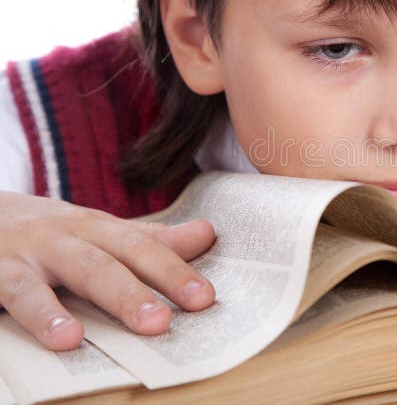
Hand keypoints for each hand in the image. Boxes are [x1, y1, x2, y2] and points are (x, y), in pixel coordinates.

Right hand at [0, 191, 215, 350]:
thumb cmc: (46, 232)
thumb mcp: (96, 231)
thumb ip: (149, 239)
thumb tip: (207, 233)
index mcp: (95, 227)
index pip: (142, 246)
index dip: (174, 270)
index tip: (206, 297)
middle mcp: (64, 235)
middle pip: (110, 259)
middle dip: (143, 286)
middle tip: (174, 315)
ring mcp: (27, 254)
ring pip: (64, 275)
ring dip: (93, 302)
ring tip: (118, 331)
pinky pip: (15, 295)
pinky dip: (39, 316)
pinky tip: (62, 339)